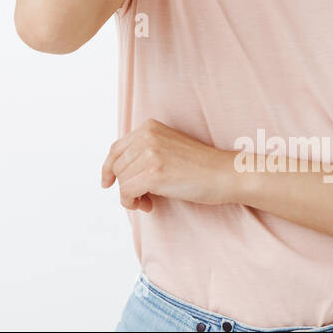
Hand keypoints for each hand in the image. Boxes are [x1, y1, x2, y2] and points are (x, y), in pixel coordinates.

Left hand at [101, 118, 236, 211]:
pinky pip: (127, 192)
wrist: (225, 173)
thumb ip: (145, 151)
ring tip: (149, 201)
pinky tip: (149, 205)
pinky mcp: (154, 173)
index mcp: (149, 127)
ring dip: (132, 197)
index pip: (116, 149)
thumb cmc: (200, 166)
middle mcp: (146, 136)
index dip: (108, 168)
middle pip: (117, 167)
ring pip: (122, 181)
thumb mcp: (168, 147)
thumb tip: (119, 172)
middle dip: (126, 186)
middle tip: (143, 198)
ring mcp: (149, 153)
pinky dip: (133, 203)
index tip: (107, 182)